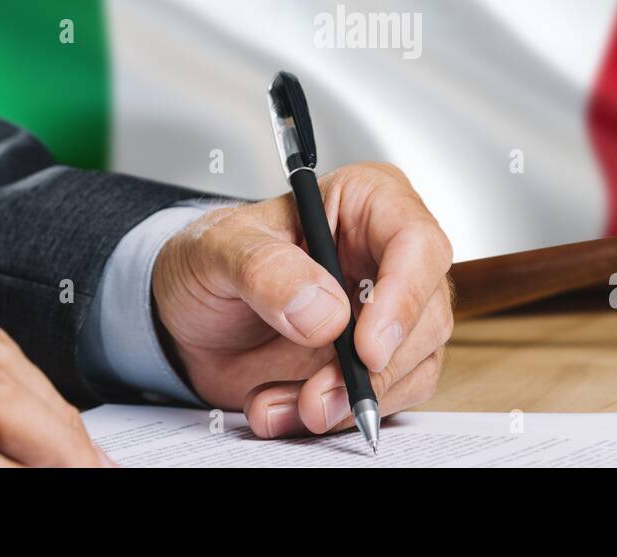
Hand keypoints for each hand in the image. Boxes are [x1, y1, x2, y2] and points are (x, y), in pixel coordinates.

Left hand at [152, 163, 453, 437]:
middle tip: (317, 396)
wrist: (189, 315)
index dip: (403, 298)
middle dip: (374, 368)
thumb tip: (325, 312)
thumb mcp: (217, 248)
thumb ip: (264, 269)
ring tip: (283, 404)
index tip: (366, 348)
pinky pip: (385, 397)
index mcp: (366, 202)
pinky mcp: (377, 359)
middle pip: (427, 314)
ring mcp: (388, 311)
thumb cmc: (210, 258)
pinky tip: (284, 408)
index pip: (416, 242)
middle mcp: (388, 255)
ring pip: (414, 364)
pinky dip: (338, 415)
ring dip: (351, 399)